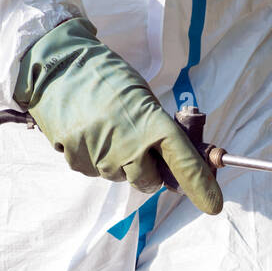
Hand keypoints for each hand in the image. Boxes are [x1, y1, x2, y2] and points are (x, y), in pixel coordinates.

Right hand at [15, 18, 222, 214]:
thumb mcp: (142, 96)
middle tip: (139, 146)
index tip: (213, 205)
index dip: (201, 186)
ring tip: (106, 128)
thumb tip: (173, 156)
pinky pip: (94, 170)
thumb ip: (158, 128)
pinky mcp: (75, 160)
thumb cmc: (106, 76)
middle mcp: (128, 147)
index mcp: (152, 125)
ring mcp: (99, 156)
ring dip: (119, 162)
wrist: (58, 65)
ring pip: (119, 176)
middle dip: (148, 172)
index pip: (184, 164)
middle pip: (148, 183)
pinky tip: (89, 131)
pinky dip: (95, 156)